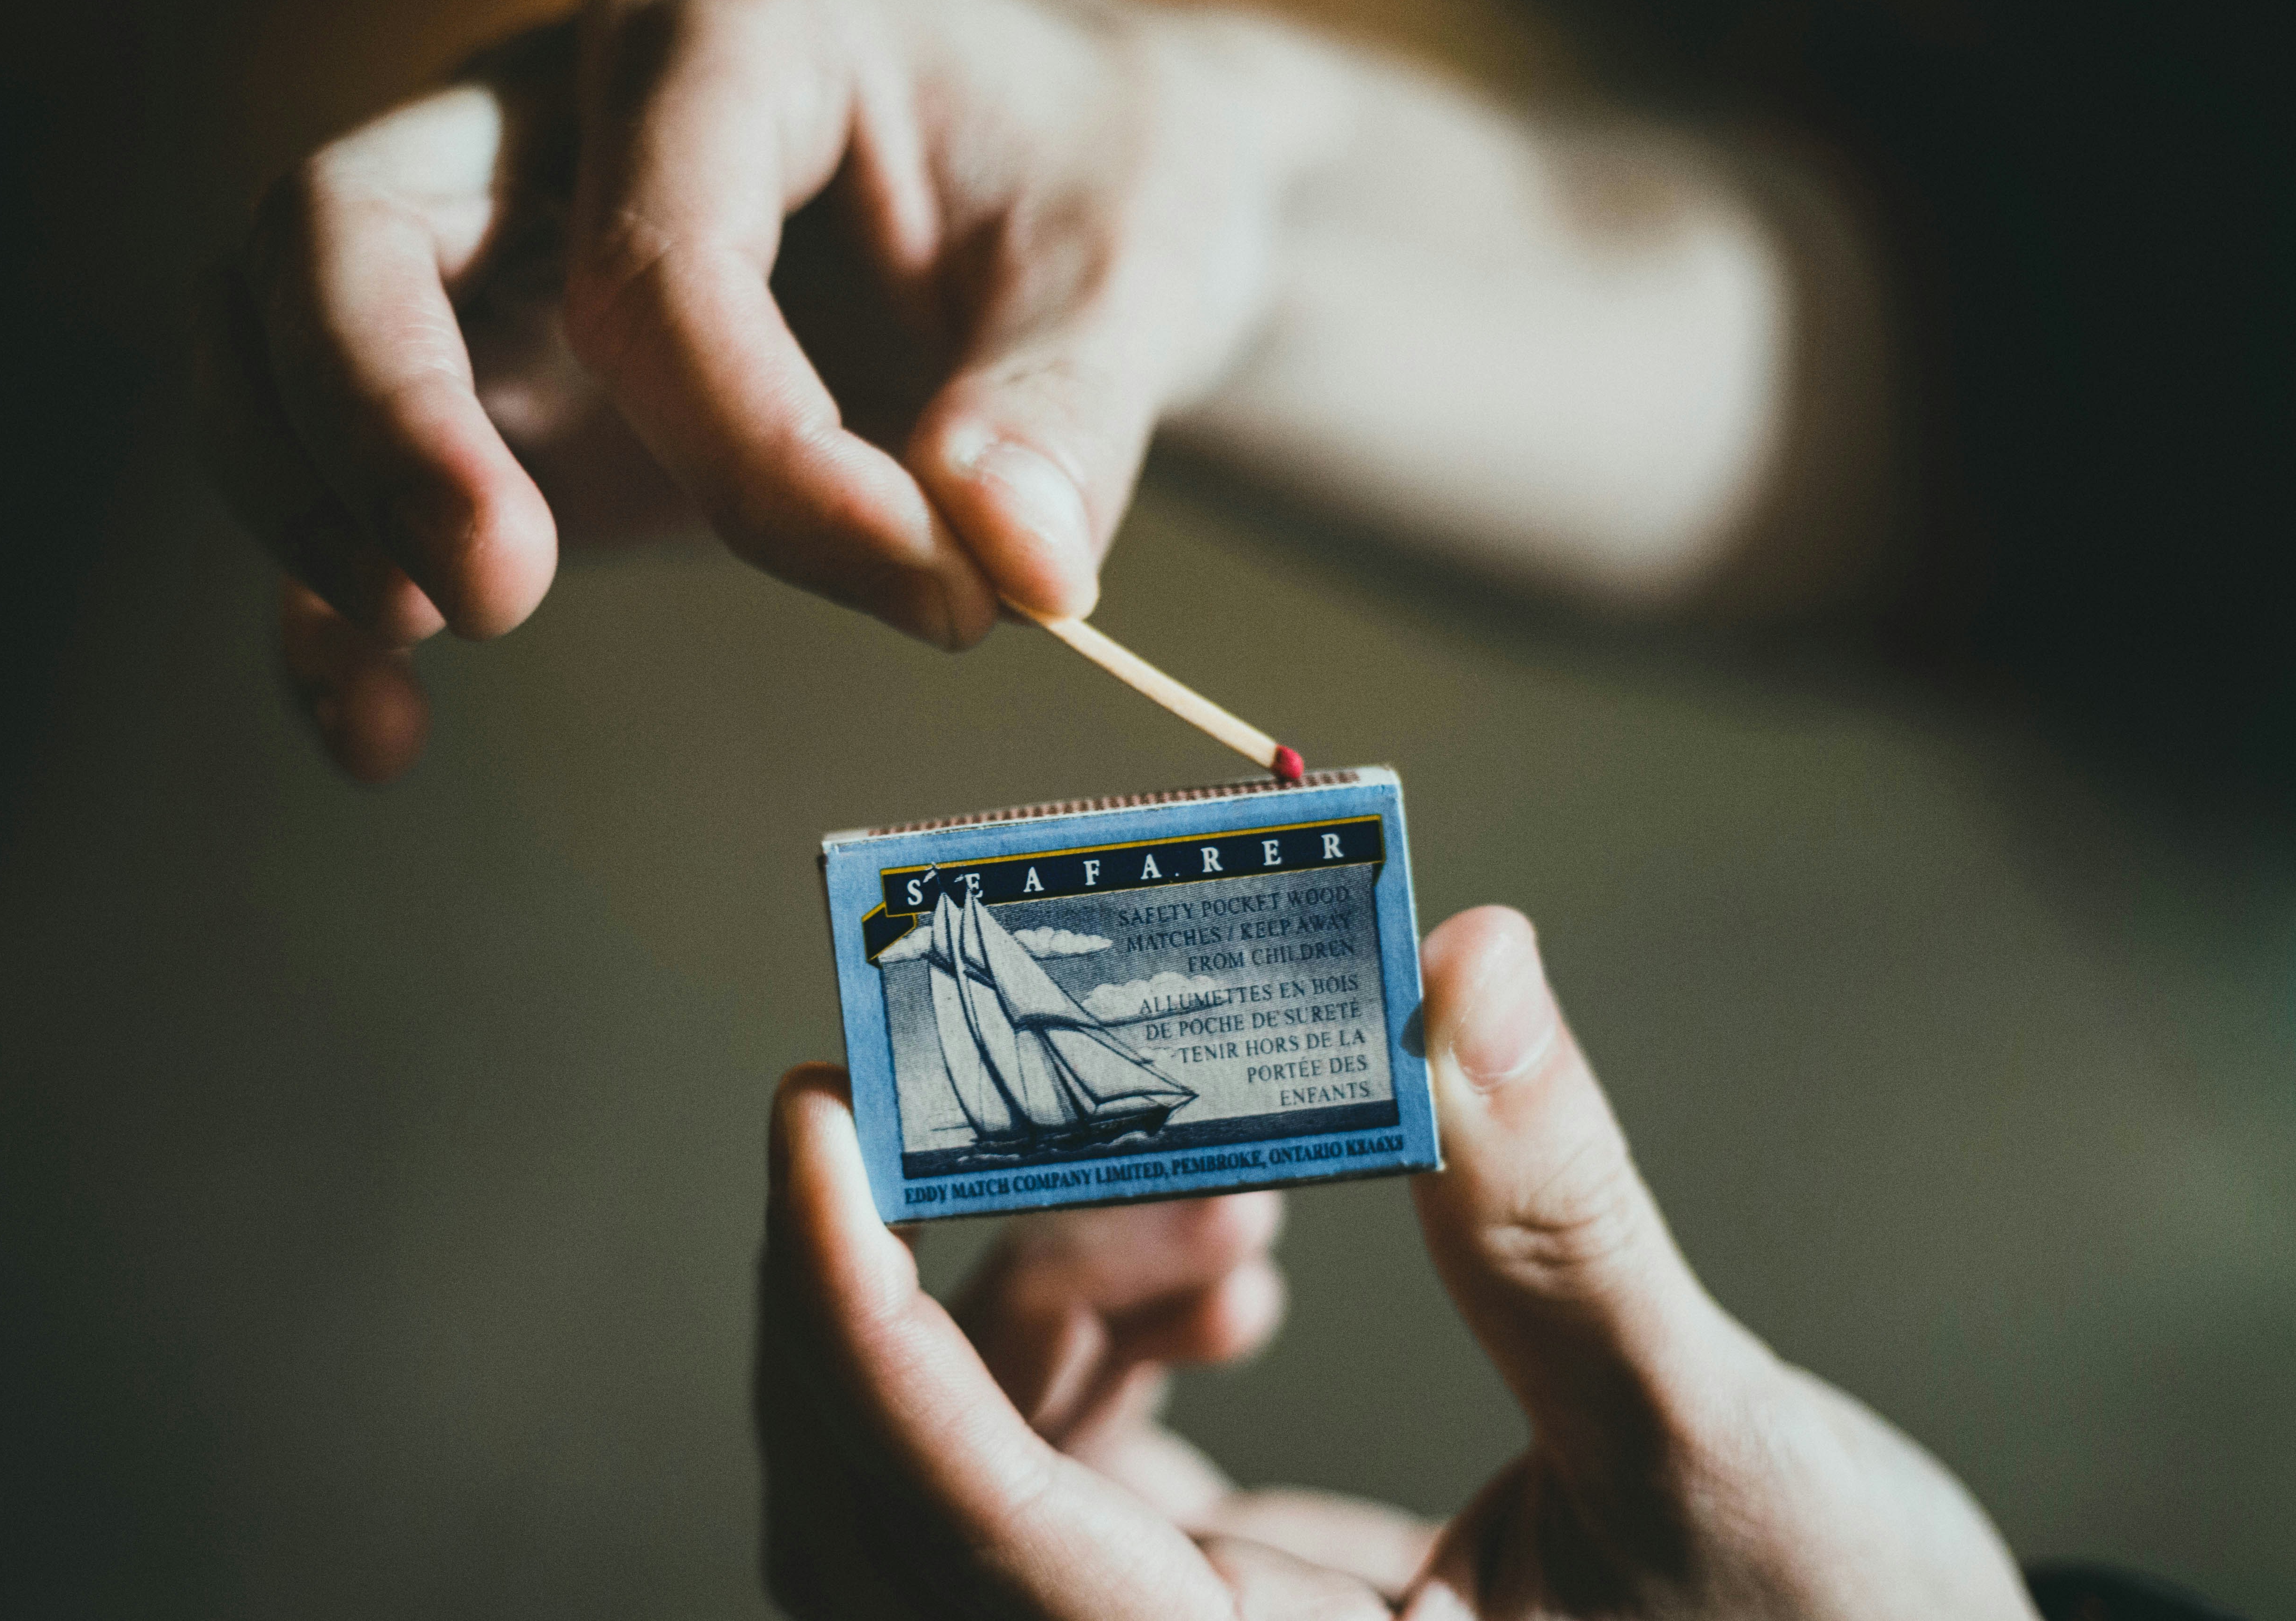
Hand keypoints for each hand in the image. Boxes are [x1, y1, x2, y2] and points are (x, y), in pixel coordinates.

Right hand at [202, 0, 1312, 780]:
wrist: (1062, 190)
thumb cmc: (1089, 192)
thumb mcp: (1135, 271)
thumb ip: (1074, 411)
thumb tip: (1014, 561)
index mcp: (726, 36)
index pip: (659, 259)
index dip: (768, 455)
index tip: (939, 594)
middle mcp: (560, 109)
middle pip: (346, 221)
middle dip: (384, 415)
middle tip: (498, 594)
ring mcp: (498, 240)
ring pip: (275, 323)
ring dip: (308, 491)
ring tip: (417, 639)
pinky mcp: (487, 372)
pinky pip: (332, 466)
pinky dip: (328, 602)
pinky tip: (381, 729)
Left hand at [755, 906, 2036, 1617]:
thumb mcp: (1712, 1459)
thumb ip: (1565, 1238)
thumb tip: (1466, 967)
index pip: (962, 1524)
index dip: (857, 1316)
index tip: (814, 1114)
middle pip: (887, 1498)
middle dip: (911, 1266)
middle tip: (988, 1077)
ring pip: (953, 1458)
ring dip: (1047, 1280)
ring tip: (1234, 1195)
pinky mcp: (1173, 1591)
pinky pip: (1036, 1452)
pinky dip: (1099, 1325)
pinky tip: (1240, 1261)